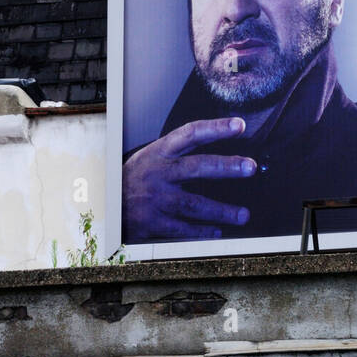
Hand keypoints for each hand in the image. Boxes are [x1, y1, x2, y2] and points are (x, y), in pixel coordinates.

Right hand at [122, 117, 256, 241]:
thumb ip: (179, 154)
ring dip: (222, 211)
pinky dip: (203, 231)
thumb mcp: (150, 157)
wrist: (107, 204)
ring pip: (195, 204)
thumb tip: (219, 155)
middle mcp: (159, 173)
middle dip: (226, 167)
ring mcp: (156, 198)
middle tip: (249, 167)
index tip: (239, 125)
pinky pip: (184, 228)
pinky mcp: (154, 222)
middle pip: (197, 167)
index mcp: (159, 152)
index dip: (216, 128)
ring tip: (243, 215)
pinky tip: (218, 231)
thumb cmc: (135, 179)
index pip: (191, 133)